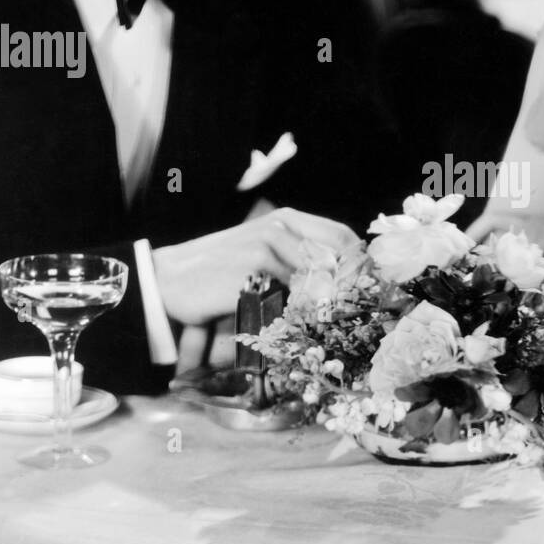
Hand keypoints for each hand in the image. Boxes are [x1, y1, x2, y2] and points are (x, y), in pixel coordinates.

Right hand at [151, 207, 358, 325]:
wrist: (171, 280)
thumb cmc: (220, 271)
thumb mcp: (262, 254)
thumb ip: (298, 259)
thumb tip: (342, 279)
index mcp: (287, 219)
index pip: (342, 236)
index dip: (362, 262)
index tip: (371, 287)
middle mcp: (280, 225)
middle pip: (339, 255)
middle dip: (354, 284)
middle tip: (361, 310)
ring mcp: (268, 244)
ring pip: (319, 277)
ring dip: (330, 303)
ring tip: (333, 322)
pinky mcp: (255, 266)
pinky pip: (293, 293)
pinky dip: (303, 311)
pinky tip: (305, 323)